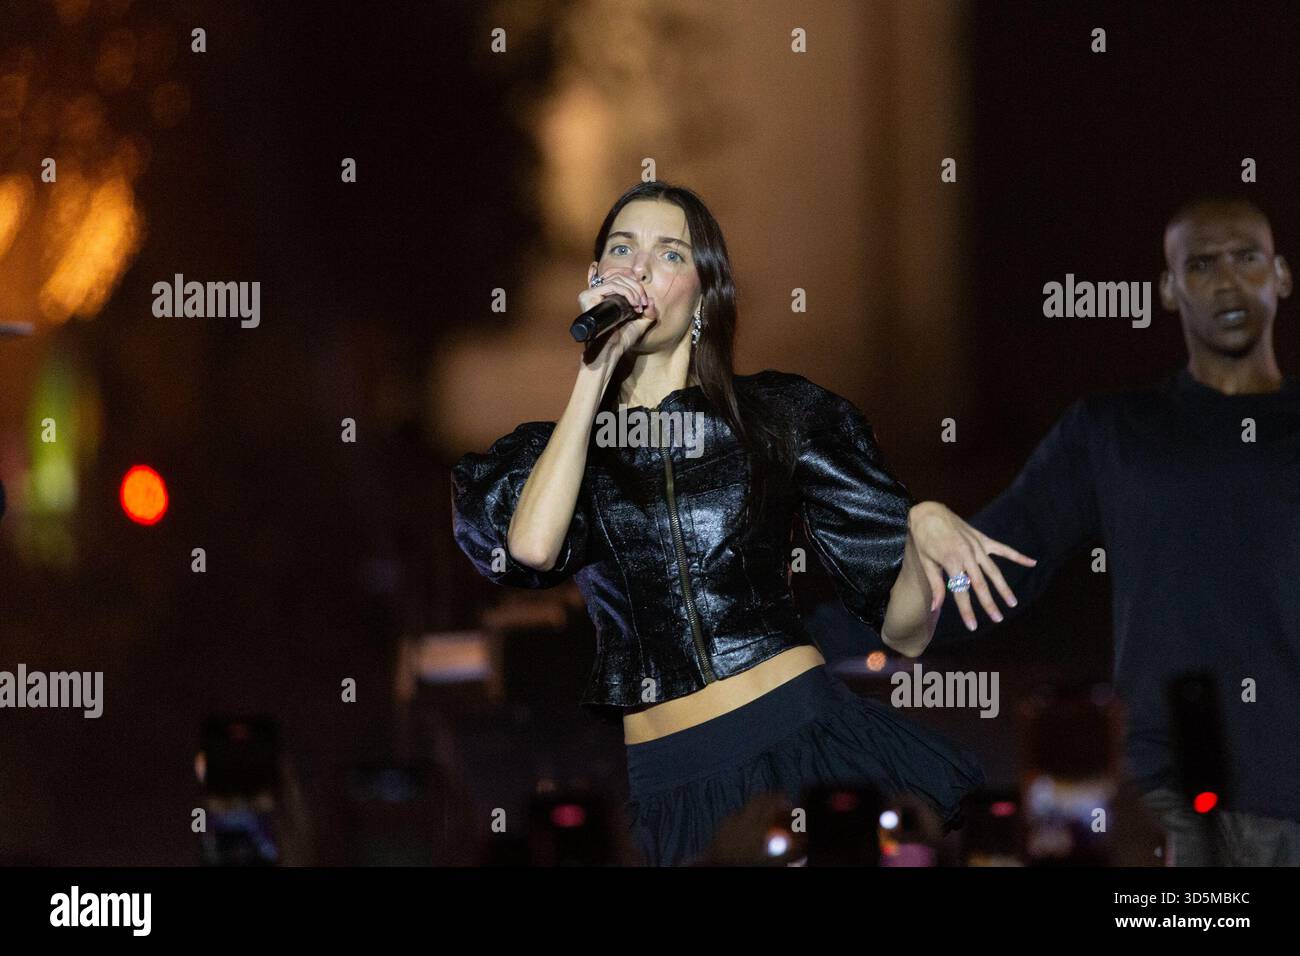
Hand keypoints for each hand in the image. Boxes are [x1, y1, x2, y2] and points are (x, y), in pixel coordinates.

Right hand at [577, 266, 657, 375]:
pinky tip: (633, 304)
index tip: (644, 300)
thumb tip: (652, 299)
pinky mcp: (588, 296)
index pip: (620, 277)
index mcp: (605, 296)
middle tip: (644, 303)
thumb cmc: (621, 339)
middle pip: (620, 276)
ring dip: (633, 291)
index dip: (635, 283)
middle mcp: (596, 293)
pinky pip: (611, 285)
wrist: (611, 350)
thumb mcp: (639, 323)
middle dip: (637, 288)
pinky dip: (626, 292)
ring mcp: (590, 294)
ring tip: (638, 306)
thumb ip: (648, 312)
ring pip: (616, 279)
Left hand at [907, 501, 1036, 630]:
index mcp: (951, 561)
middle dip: (989, 603)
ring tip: (1012, 603)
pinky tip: (1032, 562)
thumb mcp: (925, 562)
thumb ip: (936, 585)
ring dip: (1003, 587)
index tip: (972, 627)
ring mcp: (977, 546)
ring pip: (994, 570)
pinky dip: (1018, 556)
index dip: (966, 610)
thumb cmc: (924, 539)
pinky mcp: (982, 539)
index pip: (961, 592)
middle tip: (998, 619)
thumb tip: (935, 608)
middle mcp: (967, 554)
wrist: (929, 513)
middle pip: (981, 584)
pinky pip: (1003, 549)